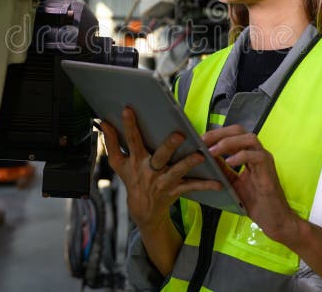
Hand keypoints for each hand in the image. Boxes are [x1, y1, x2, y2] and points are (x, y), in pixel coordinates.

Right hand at [101, 107, 221, 230]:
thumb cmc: (132, 180)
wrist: (143, 211)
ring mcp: (163, 182)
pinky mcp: (175, 190)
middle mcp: (149, 171)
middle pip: (159, 157)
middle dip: (168, 146)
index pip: (131, 140)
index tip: (128, 109)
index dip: (128, 125)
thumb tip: (102, 123)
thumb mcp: (118, 164)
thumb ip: (111, 143)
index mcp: (135, 161)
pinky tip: (218, 182)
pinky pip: (192, 187)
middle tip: (179, 134)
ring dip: (189, 164)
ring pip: (177, 171)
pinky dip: (205, 184)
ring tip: (201, 156)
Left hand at [203, 125, 299, 245]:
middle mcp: (257, 153)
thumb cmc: (255, 202)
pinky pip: (256, 156)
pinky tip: (228, 162)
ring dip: (228, 142)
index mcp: (249, 154)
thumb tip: (206, 156)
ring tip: (212, 151)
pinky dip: (241, 156)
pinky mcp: (269, 170)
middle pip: (240, 131)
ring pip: (249, 138)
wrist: (273, 219)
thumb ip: (222, 169)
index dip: (216, 134)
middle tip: (202, 141)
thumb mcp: (232, 183)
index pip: (233, 134)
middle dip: (219, 133)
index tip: (200, 139)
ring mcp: (265, 159)